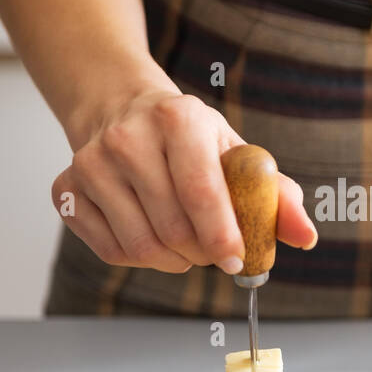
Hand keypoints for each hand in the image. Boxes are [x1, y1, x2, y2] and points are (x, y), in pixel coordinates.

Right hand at [52, 88, 316, 272]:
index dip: (222, 236)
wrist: (121, 110)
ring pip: (140, 245)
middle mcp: (127, 137)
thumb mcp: (235, 154)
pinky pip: (110, 251)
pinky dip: (138, 258)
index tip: (236, 260)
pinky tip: (150, 235)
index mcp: (178, 118)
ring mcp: (90, 163)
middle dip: (201, 252)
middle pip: (172, 227)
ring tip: (184, 243)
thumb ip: (276, 195)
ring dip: (172, 259)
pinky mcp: (66, 188)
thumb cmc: (189, 139)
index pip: (201, 191)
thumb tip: (305, 236)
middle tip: (212, 249)